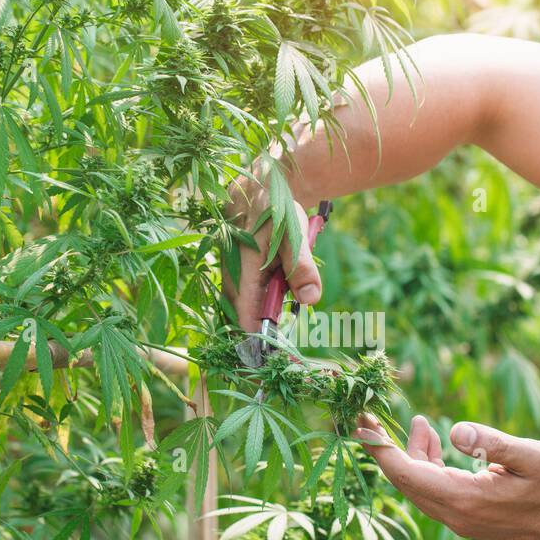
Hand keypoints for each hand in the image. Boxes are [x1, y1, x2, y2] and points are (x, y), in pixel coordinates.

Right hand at [221, 175, 321, 333]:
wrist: (261, 184)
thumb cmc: (279, 209)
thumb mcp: (296, 236)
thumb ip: (302, 269)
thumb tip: (310, 300)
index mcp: (243, 267)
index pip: (245, 313)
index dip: (257, 336)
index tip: (270, 354)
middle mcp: (230, 272)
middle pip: (240, 313)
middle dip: (258, 329)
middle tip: (278, 344)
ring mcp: (228, 271)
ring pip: (240, 304)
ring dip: (257, 313)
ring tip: (276, 324)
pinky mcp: (232, 269)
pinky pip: (241, 294)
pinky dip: (255, 302)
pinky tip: (272, 299)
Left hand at [354, 412, 539, 539]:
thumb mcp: (534, 457)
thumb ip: (494, 443)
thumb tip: (455, 430)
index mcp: (464, 499)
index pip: (407, 474)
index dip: (381, 449)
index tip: (363, 423)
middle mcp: (454, 514)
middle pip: (404, 481)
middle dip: (384, 449)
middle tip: (368, 417)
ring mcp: (458, 518)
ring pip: (418, 485)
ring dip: (410, 454)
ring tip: (417, 423)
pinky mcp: (464, 515)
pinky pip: (432, 489)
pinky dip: (425, 464)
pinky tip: (434, 441)